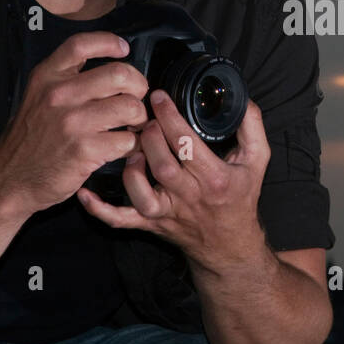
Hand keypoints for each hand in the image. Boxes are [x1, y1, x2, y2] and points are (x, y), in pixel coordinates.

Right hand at [0, 31, 148, 216]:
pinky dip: (132, 144)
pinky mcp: (85, 150)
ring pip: (130, 107)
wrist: (9, 179)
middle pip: (119, 74)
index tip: (123, 49)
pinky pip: (127, 140)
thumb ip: (65, 80)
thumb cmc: (29, 140)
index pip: (81, 45)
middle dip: (138, 86)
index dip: (108, 42)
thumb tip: (111, 71)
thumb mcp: (37, 98)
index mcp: (47, 77)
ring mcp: (72, 122)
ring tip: (131, 125)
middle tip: (136, 98)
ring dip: (139, 118)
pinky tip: (121, 147)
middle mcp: (59, 95)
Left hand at [76, 92, 271, 275]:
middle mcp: (190, 197)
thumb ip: (251, 126)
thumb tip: (241, 97)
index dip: (171, 118)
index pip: (189, 145)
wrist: (229, 246)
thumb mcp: (257, 160)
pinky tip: (86, 193)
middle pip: (163, 166)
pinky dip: (101, 209)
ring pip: (142, 195)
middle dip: (149, 138)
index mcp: (215, 178)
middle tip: (141, 117)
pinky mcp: (151, 224)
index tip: (159, 97)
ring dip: (131, 171)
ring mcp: (167, 213)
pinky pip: (121, 220)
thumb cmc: (240, 197)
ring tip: (130, 149)